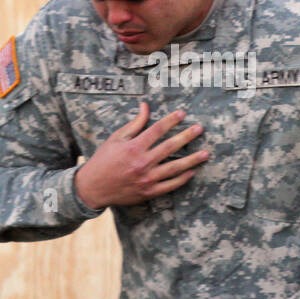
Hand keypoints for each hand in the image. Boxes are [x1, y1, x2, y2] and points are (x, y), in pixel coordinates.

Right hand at [74, 102, 207, 208]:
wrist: (93, 188)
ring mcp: (146, 179)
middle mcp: (142, 163)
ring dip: (192, 160)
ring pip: (174, 168)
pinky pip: (170, 185)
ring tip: (206, 153)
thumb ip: (134, 124)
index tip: (182, 113)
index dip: (171, 121)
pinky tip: (193, 171)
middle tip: (200, 129)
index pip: (157, 130)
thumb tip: (145, 106)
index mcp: (133, 147)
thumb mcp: (116, 138)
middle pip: (170, 147)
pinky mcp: (149, 192)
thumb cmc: (104, 160)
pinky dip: (183, 179)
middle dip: (187, 136)